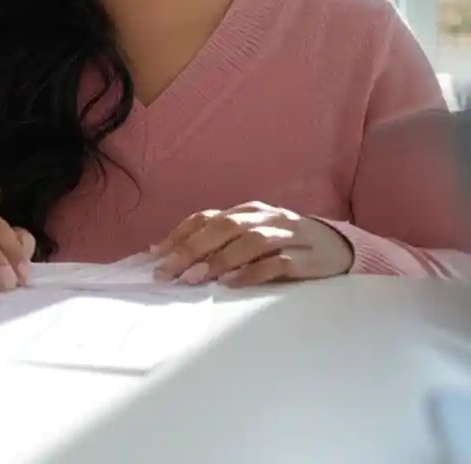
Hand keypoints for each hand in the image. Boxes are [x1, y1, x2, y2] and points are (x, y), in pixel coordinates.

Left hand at [150, 201, 353, 287]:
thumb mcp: (249, 236)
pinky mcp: (308, 258)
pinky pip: (278, 263)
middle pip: (224, 227)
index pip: (207, 218)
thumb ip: (213, 240)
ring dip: (219, 260)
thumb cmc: (283, 244)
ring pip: (250, 242)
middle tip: (169, 272)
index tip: (155, 256)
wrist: (340, 247)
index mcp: (247, 211)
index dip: (180, 235)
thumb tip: (163, 250)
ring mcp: (289, 235)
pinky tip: (233, 285)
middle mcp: (266, 218)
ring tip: (195, 279)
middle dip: (192, 249)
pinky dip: (253, 273)